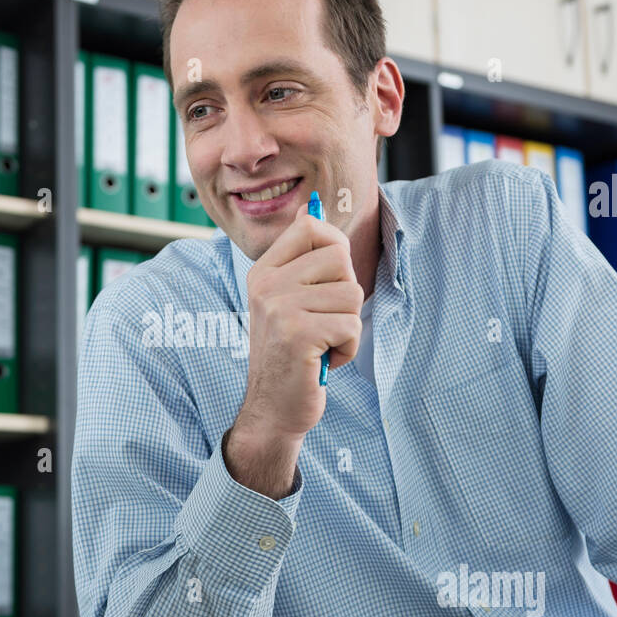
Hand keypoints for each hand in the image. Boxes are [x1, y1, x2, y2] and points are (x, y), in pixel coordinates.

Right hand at [238, 203, 363, 441]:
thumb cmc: (289, 354)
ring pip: (352, 294)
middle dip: (346, 294)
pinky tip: (322, 359)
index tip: (326, 281)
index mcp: (264, 271)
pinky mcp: (298, 333)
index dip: (334, 248)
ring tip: (322, 343)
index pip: (310, 226)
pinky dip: (347, 348)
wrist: (273, 408)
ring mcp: (280, 308)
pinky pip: (352, 325)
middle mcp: (267, 285)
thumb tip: (313, 208)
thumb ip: (301, 258)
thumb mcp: (287, 300)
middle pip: (340, 258)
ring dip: (347, 326)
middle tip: (322, 321)